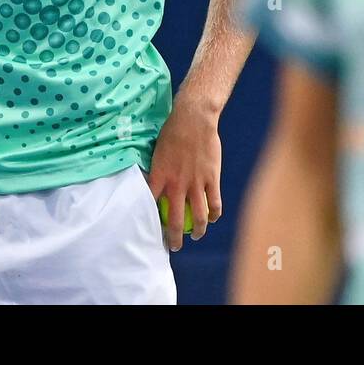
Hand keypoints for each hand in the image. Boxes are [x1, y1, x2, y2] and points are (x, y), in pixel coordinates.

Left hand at [146, 93, 222, 250]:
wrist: (194, 118)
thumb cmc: (173, 131)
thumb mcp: (157, 151)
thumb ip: (156, 170)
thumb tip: (150, 183)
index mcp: (159, 176)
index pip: (149, 204)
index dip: (148, 220)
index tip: (148, 229)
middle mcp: (177, 184)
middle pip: (174, 220)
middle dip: (173, 238)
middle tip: (173, 246)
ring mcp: (196, 183)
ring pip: (198, 217)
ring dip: (198, 231)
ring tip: (196, 236)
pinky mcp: (212, 178)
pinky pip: (215, 203)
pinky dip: (215, 214)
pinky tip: (213, 218)